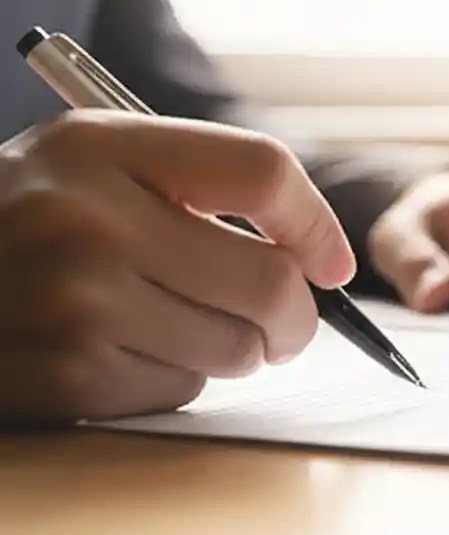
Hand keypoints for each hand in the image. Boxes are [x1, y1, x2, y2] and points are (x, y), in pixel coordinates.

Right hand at [0, 111, 354, 423]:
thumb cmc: (28, 218)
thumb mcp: (91, 161)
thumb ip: (198, 184)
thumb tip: (318, 260)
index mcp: (102, 146)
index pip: (261, 171)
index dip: (316, 222)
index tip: (332, 262)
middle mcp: (89, 221)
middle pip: (268, 282)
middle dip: (296, 315)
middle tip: (288, 321)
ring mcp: (74, 305)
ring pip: (237, 348)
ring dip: (236, 348)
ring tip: (182, 322)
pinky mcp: (65, 379)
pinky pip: (183, 389)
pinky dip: (177, 377)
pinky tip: (127, 351)